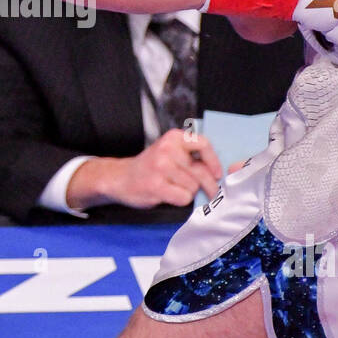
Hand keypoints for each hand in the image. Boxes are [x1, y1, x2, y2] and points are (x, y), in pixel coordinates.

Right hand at [72, 130, 222, 209]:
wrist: (120, 178)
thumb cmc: (151, 167)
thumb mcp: (170, 152)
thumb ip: (191, 157)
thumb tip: (218, 174)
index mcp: (173, 137)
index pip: (203, 144)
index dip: (214, 161)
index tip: (217, 173)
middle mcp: (167, 149)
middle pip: (201, 171)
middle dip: (208, 185)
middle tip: (211, 192)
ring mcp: (160, 167)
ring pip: (193, 187)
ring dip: (188, 192)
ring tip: (173, 188)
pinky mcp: (155, 185)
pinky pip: (183, 197)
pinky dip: (179, 200)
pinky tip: (168, 195)